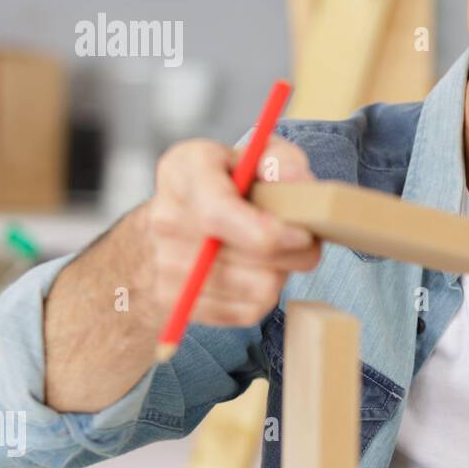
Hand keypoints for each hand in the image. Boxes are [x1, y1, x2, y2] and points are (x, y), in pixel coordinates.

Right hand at [143, 135, 321, 328]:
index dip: (270, 232)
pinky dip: (265, 296)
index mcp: (183, 171)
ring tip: (274, 253)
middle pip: (250, 257)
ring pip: (258, 289)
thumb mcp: (258, 155)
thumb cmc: (228, 183)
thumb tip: (298, 182)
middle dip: (294, 252)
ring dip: (281, 274)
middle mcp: (166, 219)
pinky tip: (257, 273)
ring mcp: (166, 266)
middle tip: (302, 240)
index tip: (302, 234)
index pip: (218, 213)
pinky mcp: (178, 303)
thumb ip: (283, 162)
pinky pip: (248, 312)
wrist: (175, 222)